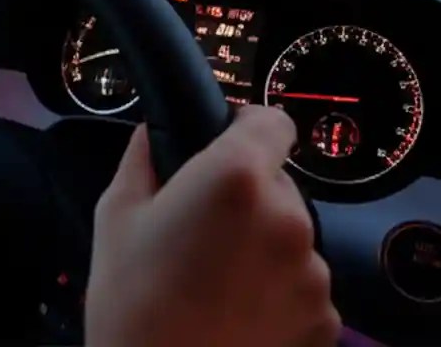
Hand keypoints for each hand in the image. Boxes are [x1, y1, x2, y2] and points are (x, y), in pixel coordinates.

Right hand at [86, 107, 339, 346]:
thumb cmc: (131, 305)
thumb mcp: (116, 217)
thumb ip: (143, 160)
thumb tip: (154, 132)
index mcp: (236, 178)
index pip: (273, 122)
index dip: (248, 127)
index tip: (224, 145)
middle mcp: (288, 217)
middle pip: (278, 184)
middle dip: (247, 198)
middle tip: (201, 233)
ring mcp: (313, 272)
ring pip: (290, 237)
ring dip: (263, 247)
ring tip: (216, 283)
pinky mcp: (325, 318)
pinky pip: (301, 286)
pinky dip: (277, 294)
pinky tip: (236, 314)